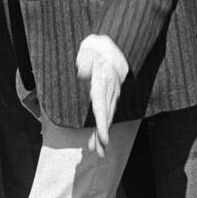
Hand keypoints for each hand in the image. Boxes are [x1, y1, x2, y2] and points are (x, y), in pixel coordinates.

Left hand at [76, 35, 127, 157]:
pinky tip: (101, 136)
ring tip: (99, 150)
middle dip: (103, 135)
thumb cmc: (97, 48)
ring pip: (108, 116)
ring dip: (103, 133)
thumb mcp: (88, 51)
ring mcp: (112, 93)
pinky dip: (104, 124)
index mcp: (102, 82)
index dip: (103, 123)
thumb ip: (85, 61)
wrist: (114, 44)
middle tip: (100, 153)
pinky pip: (108, 112)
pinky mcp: (111, 94)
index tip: (104, 139)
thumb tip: (82, 71)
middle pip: (107, 116)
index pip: (102, 105)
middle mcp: (109, 90)